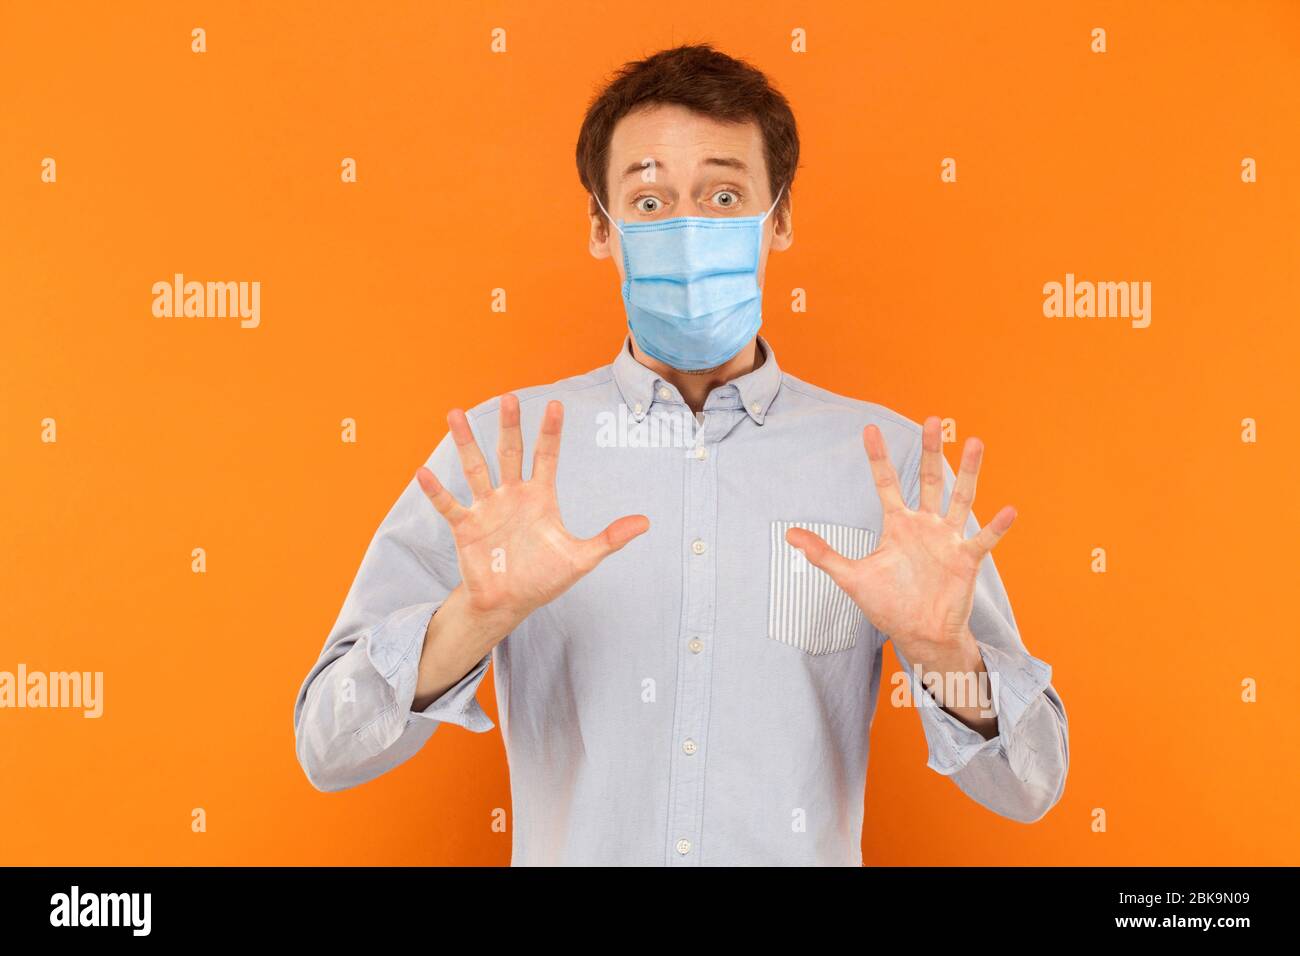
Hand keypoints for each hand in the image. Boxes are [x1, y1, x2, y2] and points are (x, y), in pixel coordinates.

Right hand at [416, 395, 649, 628]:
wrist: (510, 603)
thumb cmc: (544, 579)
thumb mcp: (581, 559)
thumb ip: (610, 538)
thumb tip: (646, 522)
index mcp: (540, 497)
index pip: (547, 456)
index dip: (550, 432)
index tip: (555, 404)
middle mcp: (511, 494)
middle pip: (510, 452)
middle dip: (510, 425)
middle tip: (509, 397)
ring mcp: (486, 508)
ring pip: (475, 468)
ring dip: (466, 442)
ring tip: (455, 413)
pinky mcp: (466, 527)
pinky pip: (449, 504)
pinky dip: (436, 490)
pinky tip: (423, 472)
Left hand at [785, 416, 1014, 674]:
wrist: (919, 634)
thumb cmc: (888, 605)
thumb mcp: (851, 578)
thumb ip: (823, 555)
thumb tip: (789, 535)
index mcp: (898, 525)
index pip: (886, 483)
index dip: (878, 457)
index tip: (869, 429)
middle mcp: (925, 525)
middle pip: (929, 479)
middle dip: (930, 451)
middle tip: (931, 419)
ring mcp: (947, 539)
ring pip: (960, 498)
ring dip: (968, 472)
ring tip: (975, 442)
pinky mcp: (966, 560)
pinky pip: (984, 539)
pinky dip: (996, 526)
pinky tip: (1009, 509)